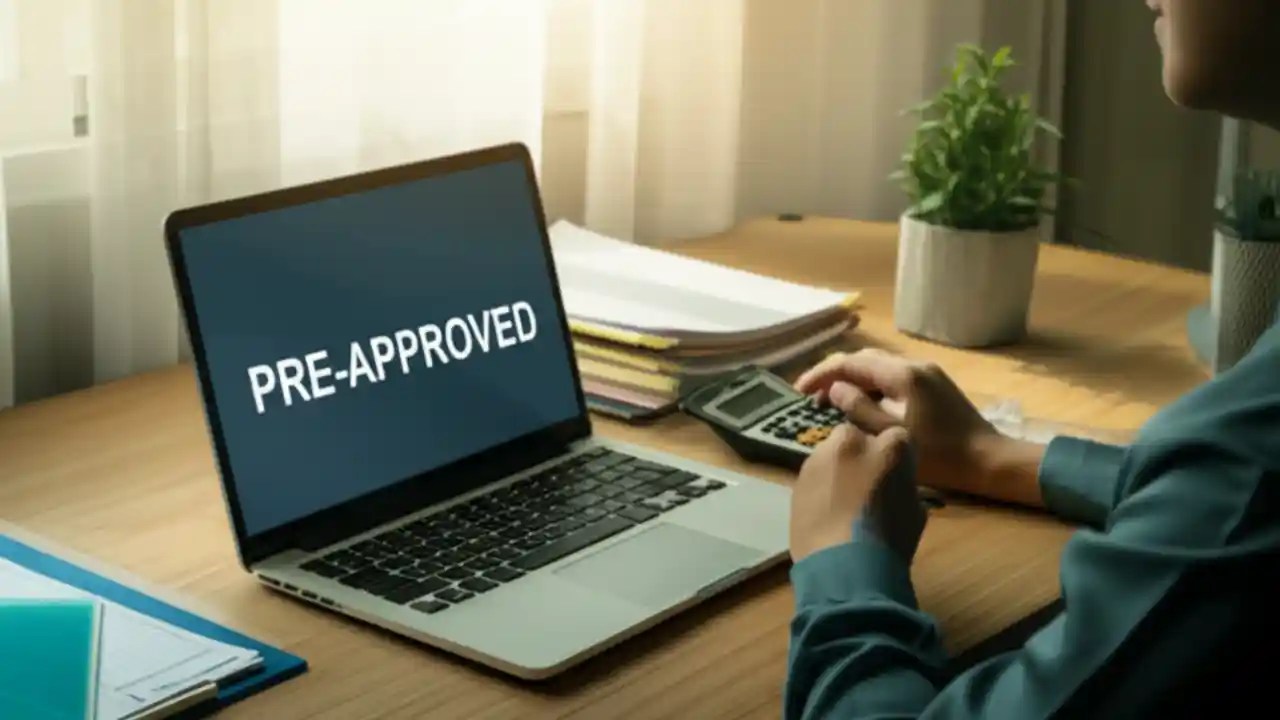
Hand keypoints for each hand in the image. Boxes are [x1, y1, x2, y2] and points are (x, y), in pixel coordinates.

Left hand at [790, 423, 925, 562]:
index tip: (893, 473)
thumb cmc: (889, 540)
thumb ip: (904, 485)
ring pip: (829, 454)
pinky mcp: (797, 479)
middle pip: (855, 437)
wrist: (842, 564)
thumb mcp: (914, 511)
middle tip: (865, 482)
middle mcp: (851, 442)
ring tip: (841, 500)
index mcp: (888, 447)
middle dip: (859, 453)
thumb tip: (894, 484)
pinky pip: (813, 476)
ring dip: (836, 468)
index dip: (893, 457)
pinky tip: (825, 511)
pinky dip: (820, 486)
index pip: (895, 436)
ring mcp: (819, 459)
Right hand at [795, 349, 1045, 505]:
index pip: (852, 362)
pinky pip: (893, 377)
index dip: (822, 374)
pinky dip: (871, 386)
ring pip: (879, 367)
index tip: (798, 392)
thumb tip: (834, 390)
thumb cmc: (940, 456)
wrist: (989, 462)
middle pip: (864, 359)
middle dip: (834, 374)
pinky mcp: (933, 385)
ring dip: (852, 380)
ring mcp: (926, 373)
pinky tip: (861, 404)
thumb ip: (859, 410)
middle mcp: (915, 365)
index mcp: (903, 375)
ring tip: (830, 401)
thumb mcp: (892, 436)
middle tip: (810, 397)